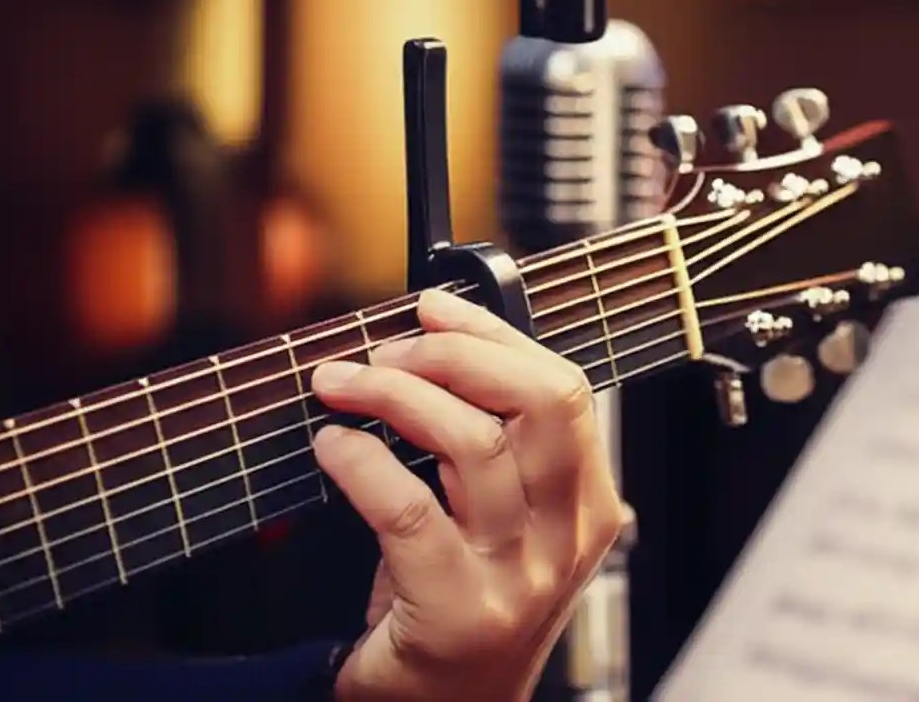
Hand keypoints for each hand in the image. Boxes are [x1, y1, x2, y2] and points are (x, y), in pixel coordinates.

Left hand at [310, 289, 624, 700]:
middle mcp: (566, 538)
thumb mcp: (501, 520)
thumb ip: (493, 446)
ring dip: (391, 394)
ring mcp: (519, 577)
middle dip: (453, 355)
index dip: (496, 336)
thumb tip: (429, 348)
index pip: (564, 390)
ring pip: (470, 445)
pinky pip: (408, 509)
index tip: (434, 307)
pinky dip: (360, 462)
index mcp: (587, 505)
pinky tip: (331, 446)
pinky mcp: (458, 611)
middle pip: (539, 403)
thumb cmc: (460, 603)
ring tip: (338, 385)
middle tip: (385, 352)